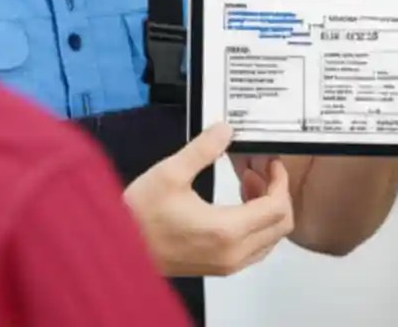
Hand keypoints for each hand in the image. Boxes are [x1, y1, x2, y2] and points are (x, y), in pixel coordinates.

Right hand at [122, 122, 294, 276]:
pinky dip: (255, 226)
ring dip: (266, 210)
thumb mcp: (171, 172)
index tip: (271, 163)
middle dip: (276, 194)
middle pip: (281, 226)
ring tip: (245, 183)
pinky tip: (235, 204)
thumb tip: (227, 129)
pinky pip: (254, 249)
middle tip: (259, 170)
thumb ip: (204, 149)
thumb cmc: (140, 214)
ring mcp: (227, 265)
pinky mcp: (218, 268)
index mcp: (227, 230)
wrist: (117, 247)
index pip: (277, 207)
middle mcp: (233, 253)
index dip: (280, 181)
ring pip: (269, 239)